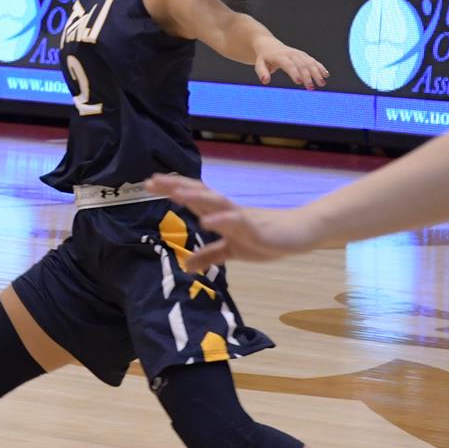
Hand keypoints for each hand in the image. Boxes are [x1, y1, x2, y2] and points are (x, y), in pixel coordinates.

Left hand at [141, 176, 321, 268]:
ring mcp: (241, 216)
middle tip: (150, 181)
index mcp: (220, 213)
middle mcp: (227, 210)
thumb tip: (186, 266)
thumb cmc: (265, 238)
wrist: (299, 235)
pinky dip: (221, 219)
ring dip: (195, 196)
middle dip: (175, 187)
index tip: (148, 183)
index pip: (192, 196)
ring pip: (215, 202)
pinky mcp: (256, 227)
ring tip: (175, 193)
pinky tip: (206, 220)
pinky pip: (236, 221)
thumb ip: (210, 255)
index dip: (172, 189)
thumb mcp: (232, 251)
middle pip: (198, 193)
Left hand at [253, 40, 328, 88]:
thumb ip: (261, 72)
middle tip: (311, 88)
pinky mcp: (303, 55)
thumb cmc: (264, 57)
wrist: (268, 44)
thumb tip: (265, 81)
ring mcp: (298, 54)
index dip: (294, 73)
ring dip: (316, 72)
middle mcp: (291, 54)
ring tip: (321, 83)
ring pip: (309, 62)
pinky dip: (319, 67)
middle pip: (301, 64)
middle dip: (307, 76)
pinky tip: (326, 75)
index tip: (299, 82)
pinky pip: (313, 60)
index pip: (288, 64)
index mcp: (280, 56)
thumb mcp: (259, 63)